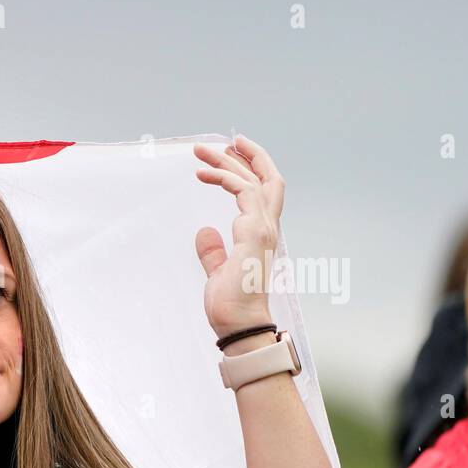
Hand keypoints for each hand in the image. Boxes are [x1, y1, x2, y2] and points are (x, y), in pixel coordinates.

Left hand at [193, 134, 284, 339]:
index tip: (232, 151)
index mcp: (261, 234)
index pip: (265, 190)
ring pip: (254, 179)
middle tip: (220, 142)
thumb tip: (204, 232)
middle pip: (266, 177)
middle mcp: (267, 227)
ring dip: (227, 162)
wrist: (238, 325)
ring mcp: (264, 229)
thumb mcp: (218, 272)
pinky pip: (243, 192)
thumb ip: (213, 252)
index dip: (253, 167)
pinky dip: (225, 177)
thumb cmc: (230, 305)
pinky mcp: (254, 233)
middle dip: (245, 155)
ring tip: (201, 152)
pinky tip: (204, 174)